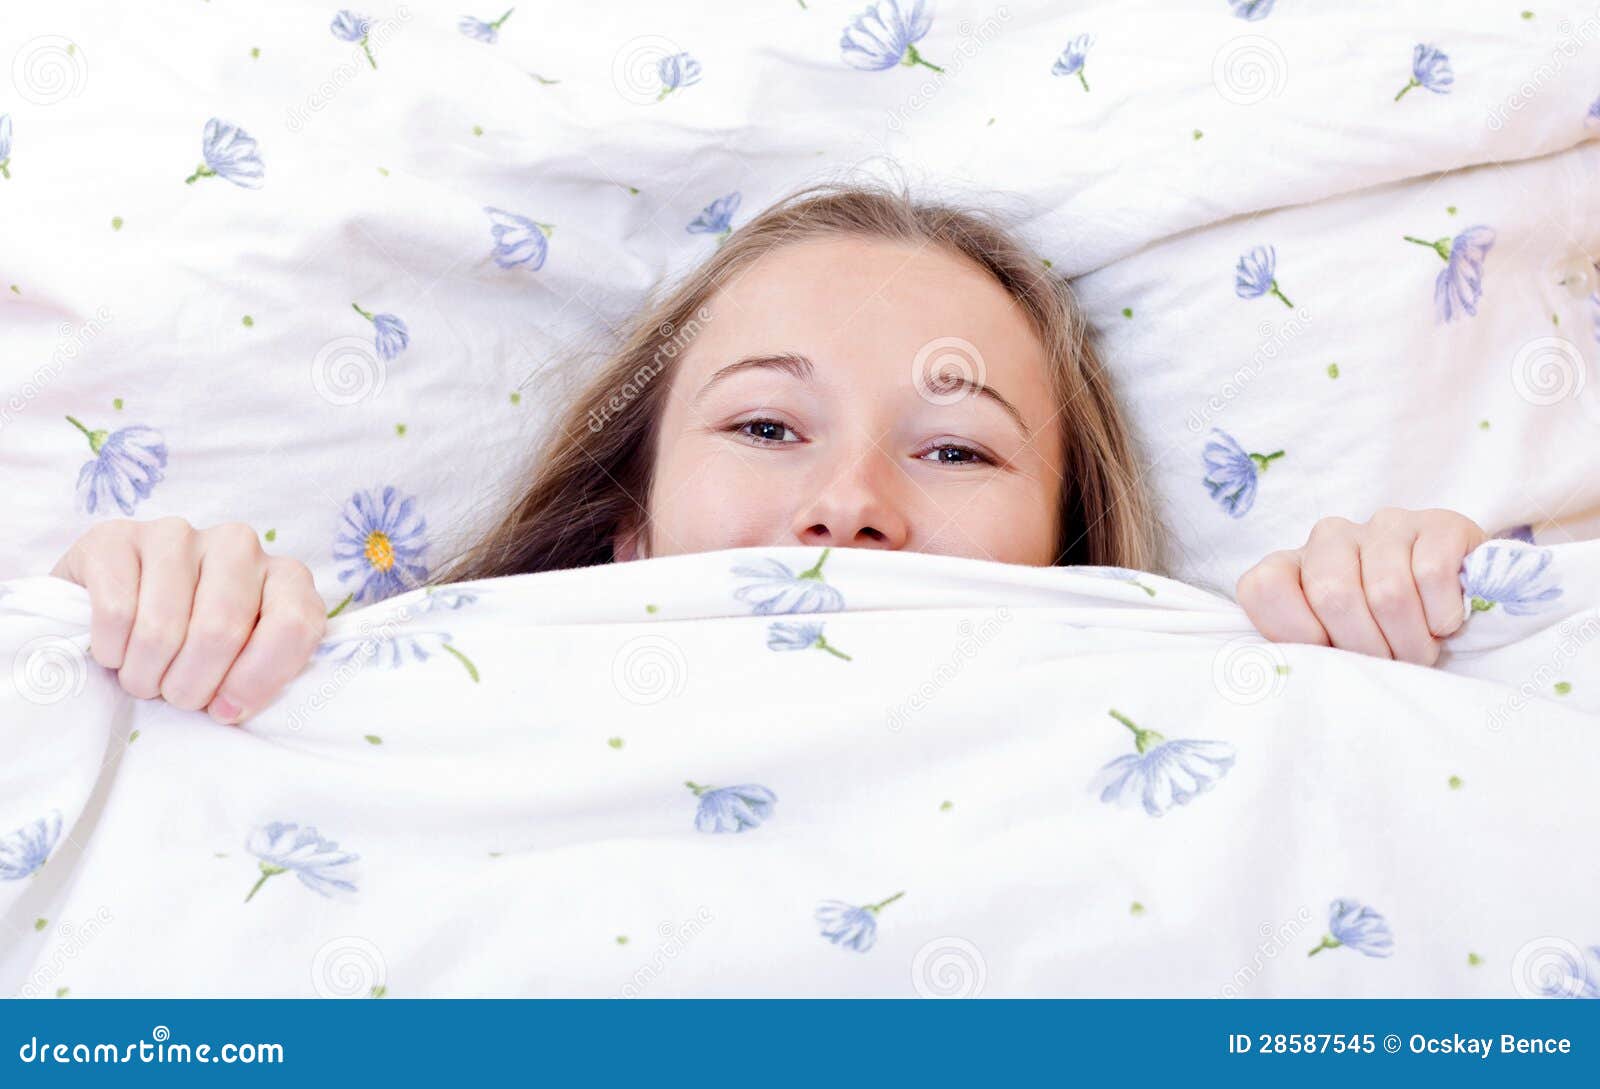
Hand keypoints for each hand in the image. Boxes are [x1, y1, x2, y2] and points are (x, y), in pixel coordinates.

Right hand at [50, 517, 325, 722]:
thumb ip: (258, 676)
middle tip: (175, 696)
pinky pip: (115, 611)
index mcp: (285, 576)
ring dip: (146, 674)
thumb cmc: (196, 647)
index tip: (226, 709)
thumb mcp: (245, 663)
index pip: (293, 625)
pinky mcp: (113, 537)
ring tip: (144, 679)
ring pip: (162, 627)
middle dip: (191, 685)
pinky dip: (111, 650)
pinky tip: (116, 652)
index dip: (256, 680)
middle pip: (221, 631)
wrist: (119, 606)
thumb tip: (230, 707)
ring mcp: (176, 535)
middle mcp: (237, 545)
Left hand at [1235, 507, 1487, 664]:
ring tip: (1417, 650)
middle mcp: (1329, 537)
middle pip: (1333, 596)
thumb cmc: (1377, 637)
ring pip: (1388, 591)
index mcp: (1290, 566)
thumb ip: (1303, 650)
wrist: (1452, 610)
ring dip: (1410, 640)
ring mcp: (1384, 525)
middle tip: (1388, 662)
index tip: (1329, 653)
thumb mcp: (1329, 648)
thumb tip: (1302, 670)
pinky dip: (1441, 615)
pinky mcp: (1439, 524)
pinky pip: (1432, 573)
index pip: (1263, 588)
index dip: (1297, 632)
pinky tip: (1441, 622)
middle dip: (1366, 647)